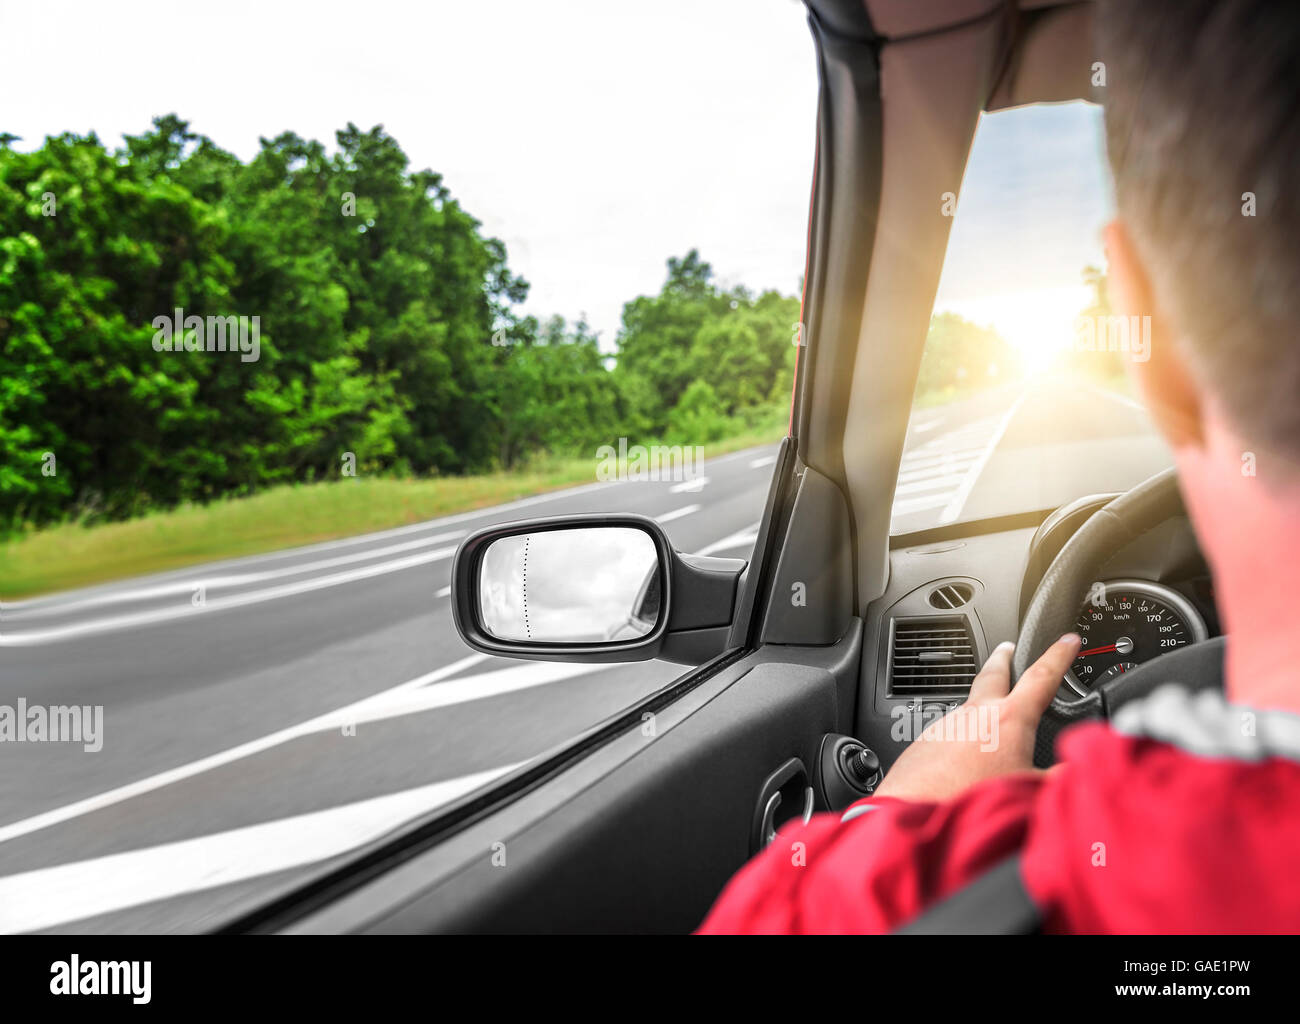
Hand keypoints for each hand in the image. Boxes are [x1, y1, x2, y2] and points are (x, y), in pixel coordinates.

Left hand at [871, 633, 1081, 802]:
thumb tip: (1084, 768)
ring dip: (981, 704)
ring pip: (968, 707)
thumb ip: (1063, 778)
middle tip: (1009, 648)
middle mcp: (974, 714)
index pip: (1042, 676)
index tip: (1067, 640)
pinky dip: (962, 735)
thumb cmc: (974, 804)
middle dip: (1004, 659)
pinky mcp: (925, 744)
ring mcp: (946, 726)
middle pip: (992, 675)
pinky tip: (966, 755)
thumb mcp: (1035, 793)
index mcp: (1008, 719)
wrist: (917, 816)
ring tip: (991, 712)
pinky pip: (949, 732)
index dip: (1059, 656)